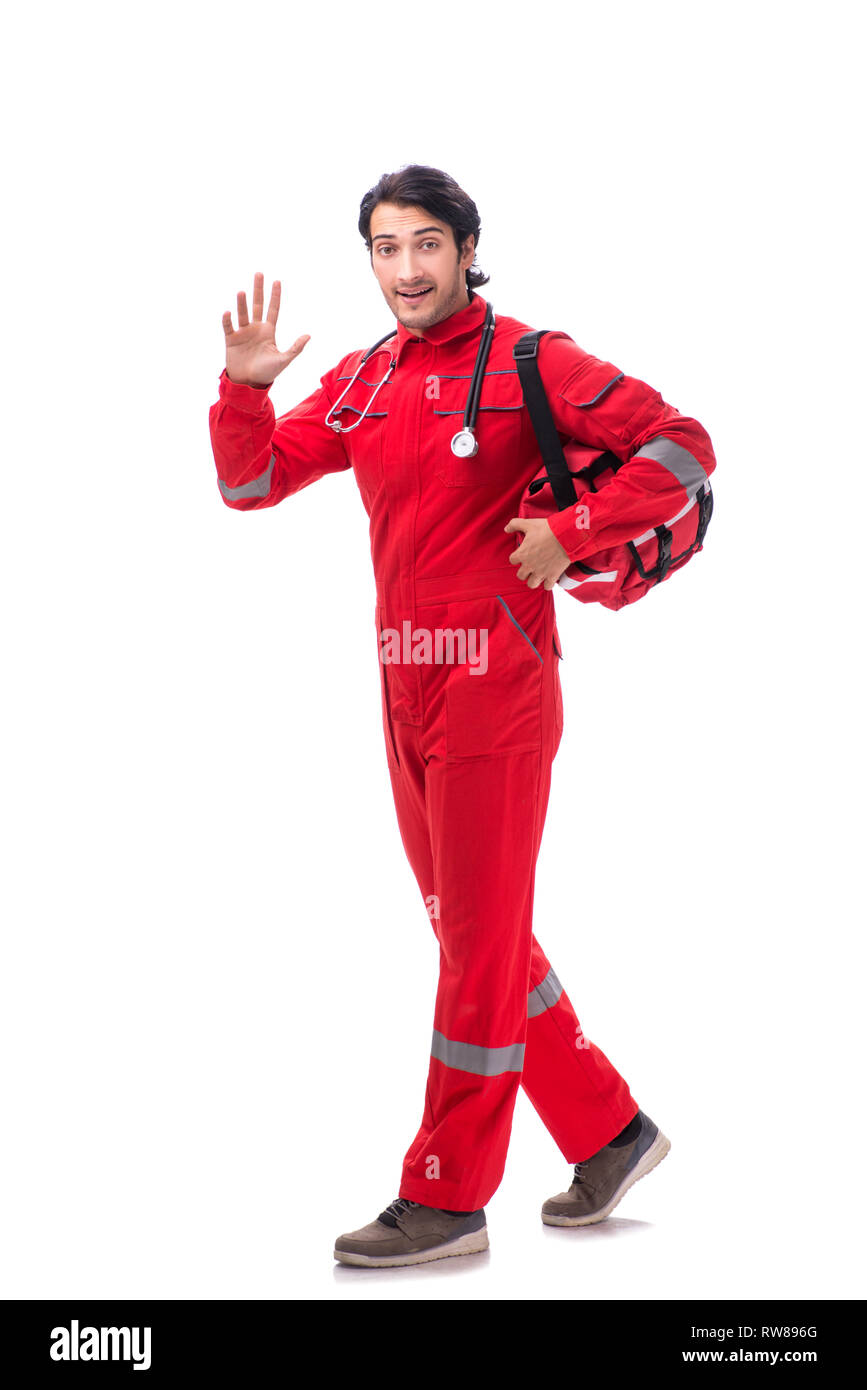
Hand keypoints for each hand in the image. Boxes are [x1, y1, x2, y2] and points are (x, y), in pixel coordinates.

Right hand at [222, 272, 309, 386]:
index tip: (277, 281)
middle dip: (258, 290)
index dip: (275, 296)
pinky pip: (228, 327)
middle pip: (257, 305)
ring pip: (243, 314)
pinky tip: (228, 312)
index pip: (273, 310)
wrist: (249, 384)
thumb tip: (309, 336)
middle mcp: (256, 329)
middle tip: (259, 273)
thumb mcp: (283, 360)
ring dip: (242, 303)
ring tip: (242, 292)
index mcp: (269, 332)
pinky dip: (227, 320)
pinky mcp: (231, 340)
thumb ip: (295, 348)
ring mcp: (243, 333)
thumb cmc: (267, 373)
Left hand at [504, 517, 570, 589]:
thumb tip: (506, 529)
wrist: (565, 536)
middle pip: (520, 576)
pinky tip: (549, 578)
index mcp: (522, 554)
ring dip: (534, 580)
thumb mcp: (529, 523)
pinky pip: (547, 587)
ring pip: (532, 584)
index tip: (523, 555)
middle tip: (530, 566)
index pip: (512, 560)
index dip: (517, 557)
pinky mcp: (552, 576)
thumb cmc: (547, 529)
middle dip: (524, 572)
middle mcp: (529, 565)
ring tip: (538, 574)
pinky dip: (548, 584)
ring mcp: (541, 572)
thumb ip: (515, 524)